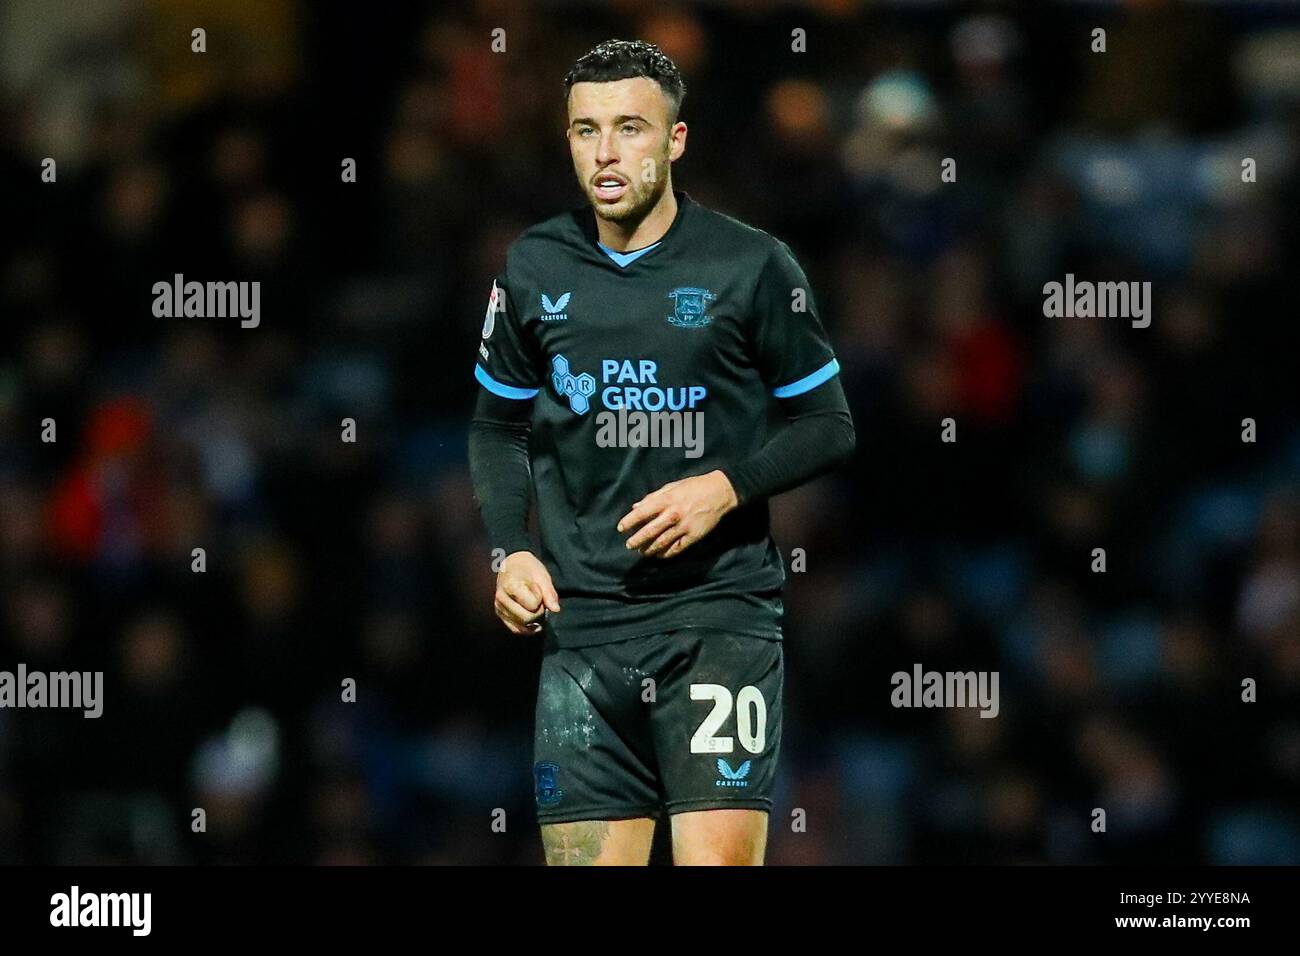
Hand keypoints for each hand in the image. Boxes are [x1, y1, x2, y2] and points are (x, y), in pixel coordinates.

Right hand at [494, 551, 560, 634]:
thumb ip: (549, 593)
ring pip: (521, 626)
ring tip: (533, 606)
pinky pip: (515, 629)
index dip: (540, 598)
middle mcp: (501, 598)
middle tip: (538, 599)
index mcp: (511, 585)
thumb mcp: (542, 575)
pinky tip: (533, 623)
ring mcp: (498, 607)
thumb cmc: (528, 568)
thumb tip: (555, 609)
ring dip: (532, 620)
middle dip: (538, 612)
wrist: (512, 565)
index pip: (533, 605)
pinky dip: (526, 629)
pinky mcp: (499, 614)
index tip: (536, 587)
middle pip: (526, 619)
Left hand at [617, 471, 738, 558]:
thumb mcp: (671, 487)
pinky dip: (666, 554)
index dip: (629, 522)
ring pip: (661, 543)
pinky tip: (659, 555)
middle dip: (636, 540)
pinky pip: (676, 549)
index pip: (641, 513)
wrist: (720, 492)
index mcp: (666, 500)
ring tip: (642, 552)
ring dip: (649, 549)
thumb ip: (653, 497)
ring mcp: (684, 527)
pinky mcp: (693, 536)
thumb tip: (635, 507)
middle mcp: (673, 514)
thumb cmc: (694, 487)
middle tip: (629, 545)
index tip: (621, 528)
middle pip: (649, 532)